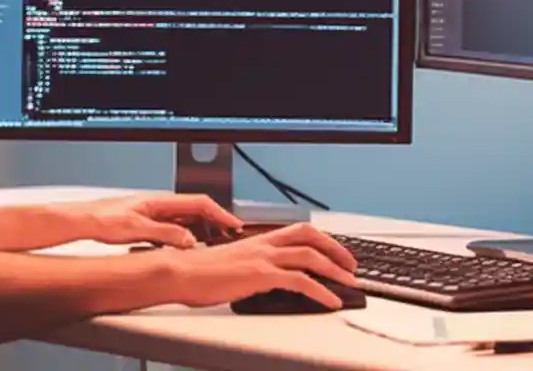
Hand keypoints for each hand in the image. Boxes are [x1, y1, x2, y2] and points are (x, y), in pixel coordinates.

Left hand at [62, 193, 242, 248]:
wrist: (83, 220)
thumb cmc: (103, 219)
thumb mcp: (138, 229)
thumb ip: (166, 234)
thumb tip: (189, 240)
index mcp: (161, 201)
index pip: (200, 203)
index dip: (220, 214)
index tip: (234, 225)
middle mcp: (160, 204)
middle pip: (196, 211)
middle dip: (215, 223)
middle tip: (229, 238)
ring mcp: (154, 212)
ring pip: (186, 220)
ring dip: (201, 231)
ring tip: (212, 245)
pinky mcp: (148, 223)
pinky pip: (175, 228)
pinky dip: (186, 237)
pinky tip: (186, 249)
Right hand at [168, 223, 358, 308]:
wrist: (181, 272)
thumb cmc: (199, 272)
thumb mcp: (233, 264)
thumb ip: (253, 267)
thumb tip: (267, 279)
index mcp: (258, 240)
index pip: (299, 231)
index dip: (322, 239)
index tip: (336, 251)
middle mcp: (264, 244)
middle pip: (311, 237)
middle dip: (336, 249)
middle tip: (351, 266)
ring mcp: (264, 258)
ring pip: (311, 257)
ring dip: (335, 270)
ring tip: (349, 283)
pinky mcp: (261, 275)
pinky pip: (300, 281)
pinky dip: (320, 291)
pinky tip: (330, 301)